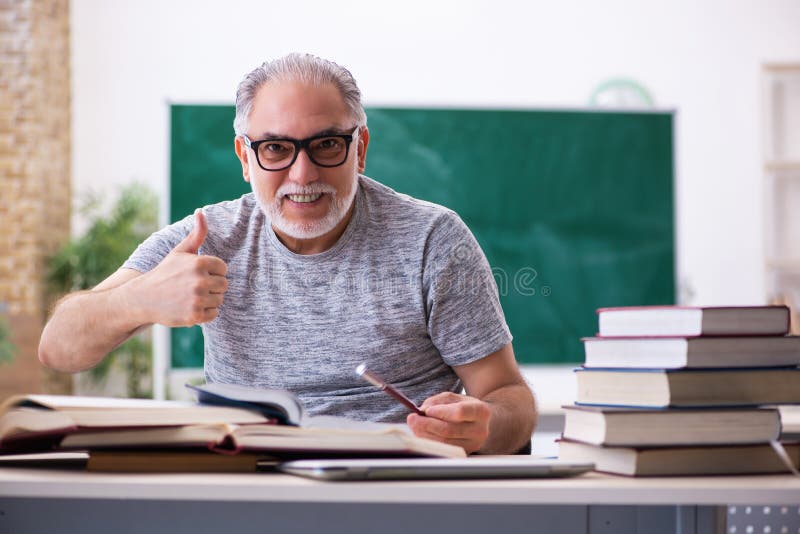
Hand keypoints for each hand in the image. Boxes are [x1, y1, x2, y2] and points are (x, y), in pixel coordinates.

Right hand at [130, 209, 228, 326]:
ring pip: (220, 300)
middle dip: (212, 286)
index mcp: (198, 263)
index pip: (223, 268)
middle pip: (224, 285)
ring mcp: (197, 299)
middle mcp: (200, 281)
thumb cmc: (164, 273)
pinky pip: (214, 314)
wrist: (142, 299)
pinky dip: (205, 313)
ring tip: (190, 297)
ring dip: (208, 300)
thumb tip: (201, 212)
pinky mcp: (195, 316)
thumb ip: (196, 234)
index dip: (212, 271)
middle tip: (193, 287)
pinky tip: (190, 307)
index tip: (197, 274)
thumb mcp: (179, 252)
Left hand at [406, 392, 490, 453]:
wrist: (480, 423)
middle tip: (412, 418)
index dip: (441, 412)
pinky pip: (443, 449)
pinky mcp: (464, 454)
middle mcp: (480, 431)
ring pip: (444, 442)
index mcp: (481, 412)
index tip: (427, 410)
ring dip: (425, 434)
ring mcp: (473, 445)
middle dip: (427, 424)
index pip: (460, 412)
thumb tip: (423, 411)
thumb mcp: (454, 398)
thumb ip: (439, 401)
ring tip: (414, 425)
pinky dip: (429, 441)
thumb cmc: (464, 407)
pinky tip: (421, 434)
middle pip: (449, 430)